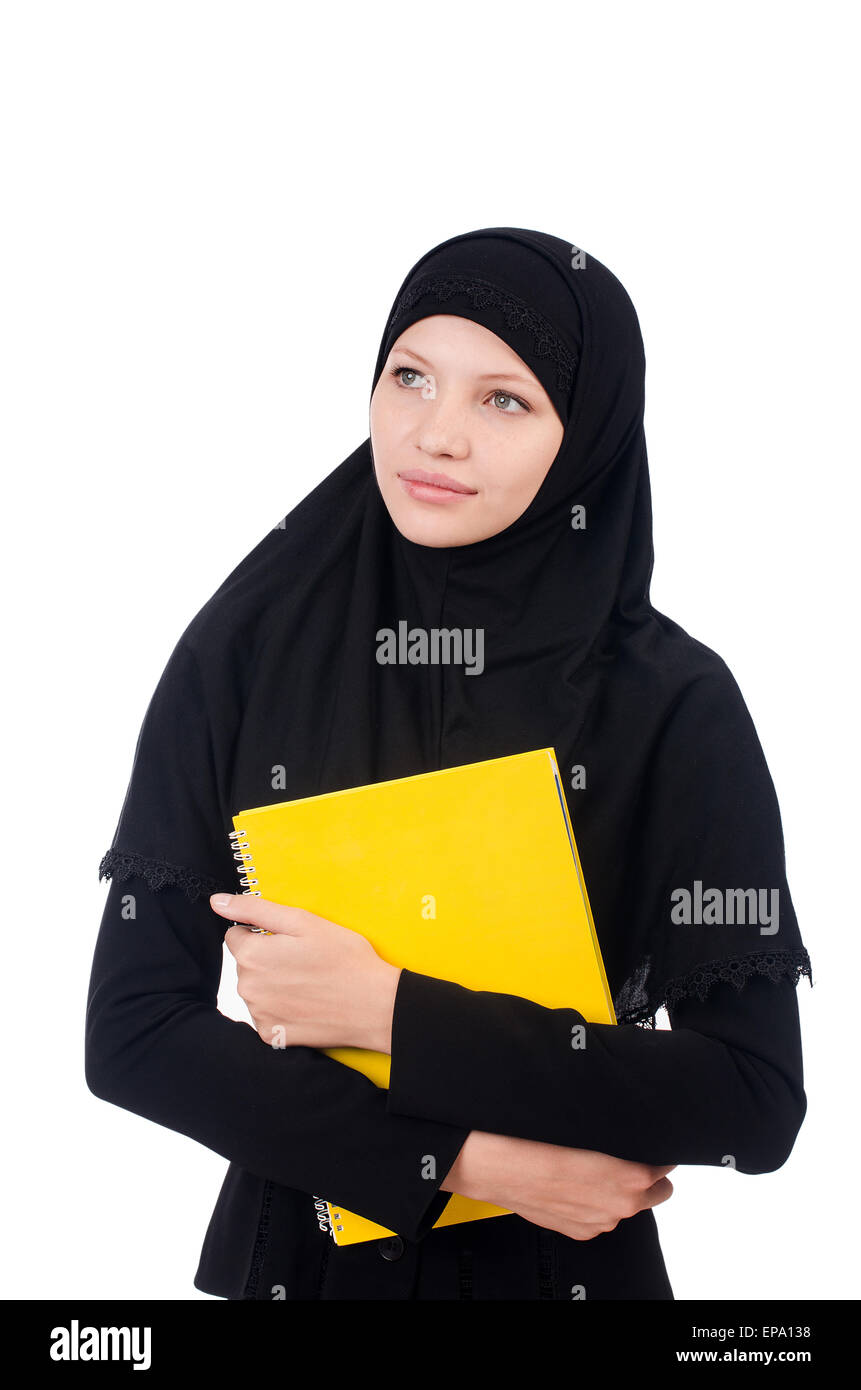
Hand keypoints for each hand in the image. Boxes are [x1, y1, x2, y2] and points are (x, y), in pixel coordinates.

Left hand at [210, 893, 401, 1051]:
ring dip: (273, 984)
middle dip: (267, 959)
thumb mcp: (303, 921)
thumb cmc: (344, 958)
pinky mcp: (271, 1036)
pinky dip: (282, 1009)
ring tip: (309, 982)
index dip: (262, 934)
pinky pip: (267, 1015)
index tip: (290, 941)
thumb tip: (216, 902)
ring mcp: (259, 1015)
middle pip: (246, 965)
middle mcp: (247, 989)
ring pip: (256, 990)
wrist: (375, 1006)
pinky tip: (306, 1004)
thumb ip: (255, 909)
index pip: (236, 936)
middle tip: (305, 961)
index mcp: (251, 956)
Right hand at [441, 1130, 674, 1240]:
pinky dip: (596, 1202)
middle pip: (659, 1189)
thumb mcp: (584, 1119)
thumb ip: (617, 1126)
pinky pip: (602, 1216)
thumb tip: (628, 1121)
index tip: (645, 1141)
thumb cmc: (532, 1138)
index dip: (655, 1149)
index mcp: (631, 1174)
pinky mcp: (580, 1231)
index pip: (667, 1162)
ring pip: (629, 1204)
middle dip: (647, 1173)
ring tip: (592, 1165)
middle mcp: (621, 1204)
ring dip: (620, 1188)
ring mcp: (601, 1221)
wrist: (494, 1164)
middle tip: (626, 1155)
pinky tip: (574, 1182)